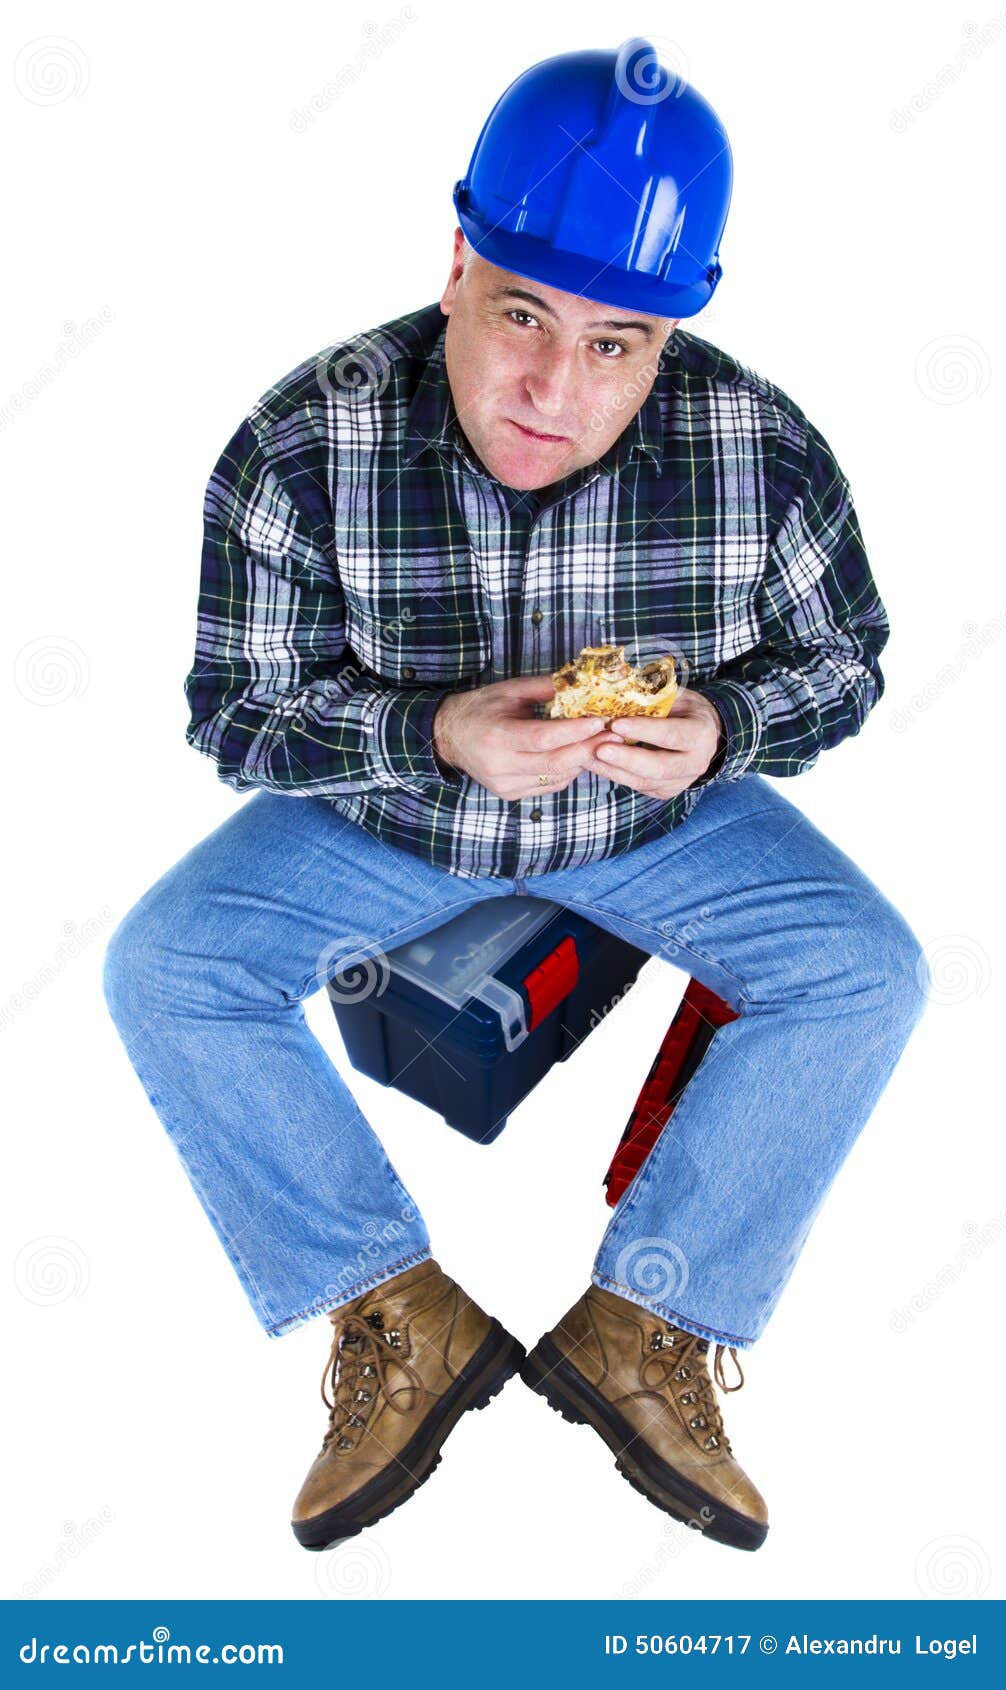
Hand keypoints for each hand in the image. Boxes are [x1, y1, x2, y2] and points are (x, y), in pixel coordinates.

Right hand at [433, 675, 608, 799]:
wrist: (449, 737)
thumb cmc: (480, 708)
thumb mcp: (508, 690)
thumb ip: (544, 687)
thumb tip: (581, 682)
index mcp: (496, 736)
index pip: (542, 738)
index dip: (573, 731)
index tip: (600, 721)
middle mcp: (500, 765)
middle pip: (554, 762)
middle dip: (589, 749)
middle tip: (615, 736)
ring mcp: (505, 784)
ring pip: (556, 776)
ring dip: (583, 760)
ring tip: (604, 744)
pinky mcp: (511, 794)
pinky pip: (550, 784)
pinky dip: (568, 770)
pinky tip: (579, 755)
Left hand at [582, 689, 725, 797]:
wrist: (702, 734)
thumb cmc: (683, 709)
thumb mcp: (674, 696)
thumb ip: (651, 696)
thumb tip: (615, 690)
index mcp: (701, 734)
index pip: (672, 735)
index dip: (644, 730)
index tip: (617, 724)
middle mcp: (695, 763)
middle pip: (658, 767)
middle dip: (626, 759)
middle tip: (599, 748)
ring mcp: (681, 781)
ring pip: (645, 782)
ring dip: (614, 769)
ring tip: (587, 755)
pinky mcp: (665, 791)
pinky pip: (637, 786)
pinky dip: (614, 775)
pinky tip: (594, 764)